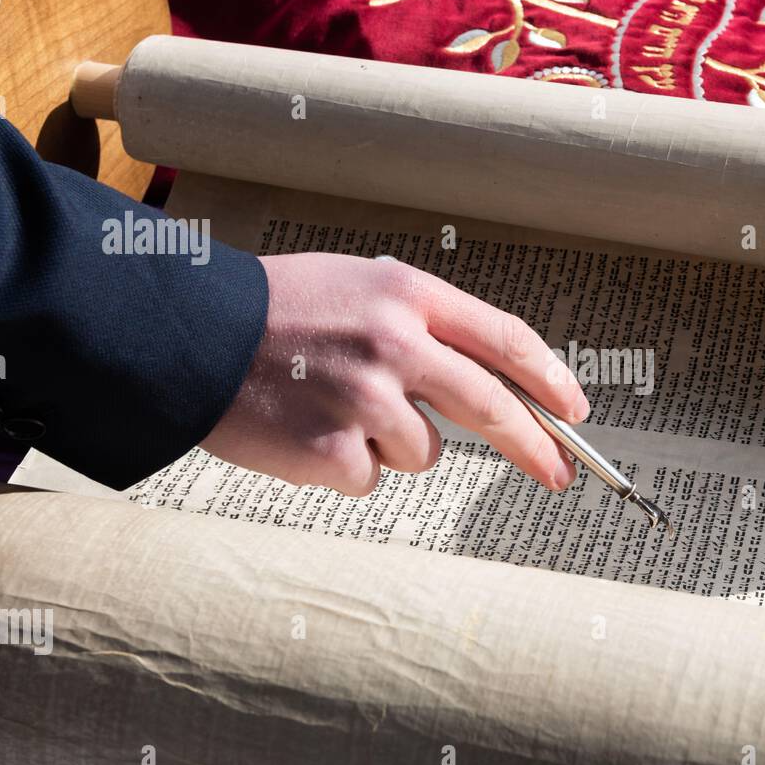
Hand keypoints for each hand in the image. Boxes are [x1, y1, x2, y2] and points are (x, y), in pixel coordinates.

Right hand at [201, 253, 588, 495]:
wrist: (188, 334)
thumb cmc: (280, 311)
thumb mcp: (362, 288)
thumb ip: (427, 327)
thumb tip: (493, 385)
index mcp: (410, 297)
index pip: (506, 340)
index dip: (551, 380)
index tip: (575, 411)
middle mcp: (398, 345)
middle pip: (494, 407)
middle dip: (537, 447)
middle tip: (560, 474)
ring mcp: (366, 400)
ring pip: (424, 451)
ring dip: (393, 444)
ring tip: (334, 408)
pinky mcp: (333, 451)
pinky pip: (371, 476)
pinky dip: (347, 465)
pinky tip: (308, 431)